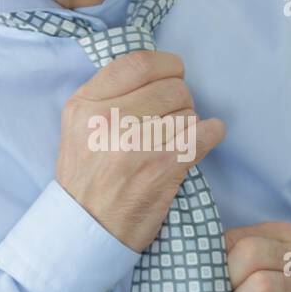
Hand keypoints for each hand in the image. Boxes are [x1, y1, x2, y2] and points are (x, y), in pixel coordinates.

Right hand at [56, 50, 225, 251]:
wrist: (87, 228)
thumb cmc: (89, 176)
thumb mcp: (79, 126)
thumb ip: (107, 94)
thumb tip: (154, 68)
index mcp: (86, 104)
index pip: (138, 63)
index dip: (165, 65)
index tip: (171, 75)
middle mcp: (109, 119)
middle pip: (171, 86)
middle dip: (179, 100)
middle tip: (169, 120)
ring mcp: (137, 144)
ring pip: (189, 111)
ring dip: (189, 124)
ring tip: (173, 141)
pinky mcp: (163, 167)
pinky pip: (206, 133)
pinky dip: (211, 134)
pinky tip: (203, 140)